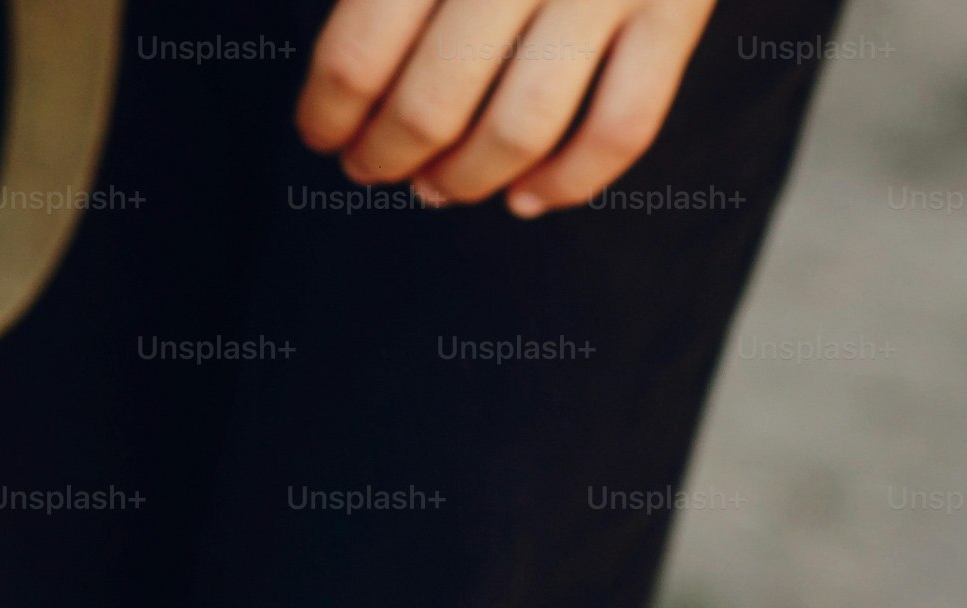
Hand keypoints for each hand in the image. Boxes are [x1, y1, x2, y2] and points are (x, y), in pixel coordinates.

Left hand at [295, 0, 717, 215]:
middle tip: (372, 165)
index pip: (357, 57)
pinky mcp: (677, 6)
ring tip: (436, 186)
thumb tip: (333, 70)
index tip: (322, 134)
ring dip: (465, 179)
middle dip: (386, 156)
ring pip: (521, 130)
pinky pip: (623, 127)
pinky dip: (570, 181)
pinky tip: (527, 196)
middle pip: (431, 106)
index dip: (326, 116)